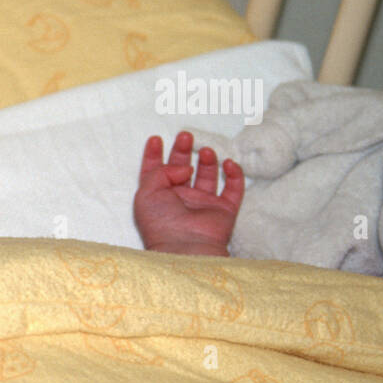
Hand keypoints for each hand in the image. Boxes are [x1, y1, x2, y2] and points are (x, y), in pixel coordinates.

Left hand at [134, 132, 242, 255]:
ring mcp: (203, 204)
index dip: (153, 155)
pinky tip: (228, 164)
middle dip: (182, 150)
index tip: (155, 139)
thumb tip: (185, 166)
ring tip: (204, 151)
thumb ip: (162, 171)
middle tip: (185, 136)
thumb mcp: (147, 193)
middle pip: (182, 168)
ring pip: (208, 176)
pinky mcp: (224, 210)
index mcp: (158, 196)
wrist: (184, 247)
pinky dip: (235, 174)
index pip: (155, 171)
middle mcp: (180, 199)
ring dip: (207, 161)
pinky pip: (234, 189)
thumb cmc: (160, 223)